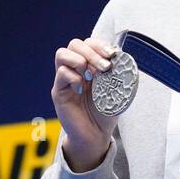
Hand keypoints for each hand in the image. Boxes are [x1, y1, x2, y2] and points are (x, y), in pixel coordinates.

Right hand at [51, 37, 119, 171]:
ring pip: (62, 54)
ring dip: (79, 60)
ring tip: (90, 75)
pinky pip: (61, 73)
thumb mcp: (118, 89)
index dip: (100, 45)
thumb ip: (118, 72)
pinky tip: (81, 88)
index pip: (90, 43)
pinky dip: (73, 76)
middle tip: (104, 67)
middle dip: (92, 52)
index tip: (113, 54)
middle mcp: (76, 69)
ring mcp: (65, 79)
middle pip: (75, 44)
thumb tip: (121, 55)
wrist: (96, 135)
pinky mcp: (58, 91)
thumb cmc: (106, 111)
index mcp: (90, 65)